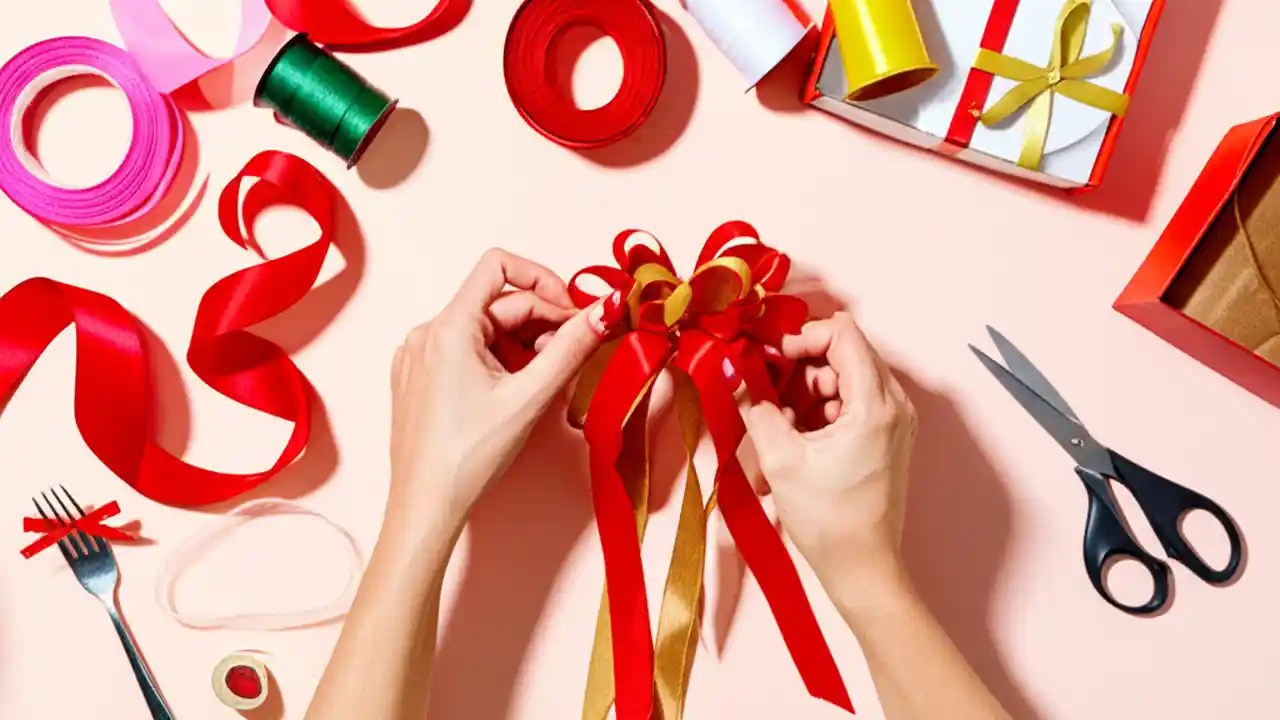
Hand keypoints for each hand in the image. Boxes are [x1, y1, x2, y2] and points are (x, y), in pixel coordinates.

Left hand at [388, 249, 609, 536]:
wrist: (424, 506)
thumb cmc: (467, 458)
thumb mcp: (529, 397)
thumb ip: (571, 348)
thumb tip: (605, 310)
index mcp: (448, 328)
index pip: (498, 266)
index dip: (543, 280)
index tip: (570, 310)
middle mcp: (426, 334)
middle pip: (498, 304)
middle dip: (540, 322)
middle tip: (573, 353)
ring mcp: (419, 356)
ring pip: (485, 330)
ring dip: (523, 344)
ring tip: (545, 380)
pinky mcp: (419, 378)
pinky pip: (466, 351)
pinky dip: (498, 361)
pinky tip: (516, 391)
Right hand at [742, 313, 916, 591]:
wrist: (863, 569)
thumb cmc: (829, 521)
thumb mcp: (780, 460)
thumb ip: (755, 407)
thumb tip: (732, 370)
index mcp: (875, 405)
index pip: (844, 333)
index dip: (803, 336)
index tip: (774, 358)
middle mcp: (895, 405)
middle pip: (846, 352)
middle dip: (803, 367)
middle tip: (773, 395)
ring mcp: (895, 421)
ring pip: (847, 377)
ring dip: (809, 391)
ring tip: (784, 429)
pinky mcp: (888, 437)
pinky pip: (852, 402)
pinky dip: (822, 411)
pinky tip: (800, 442)